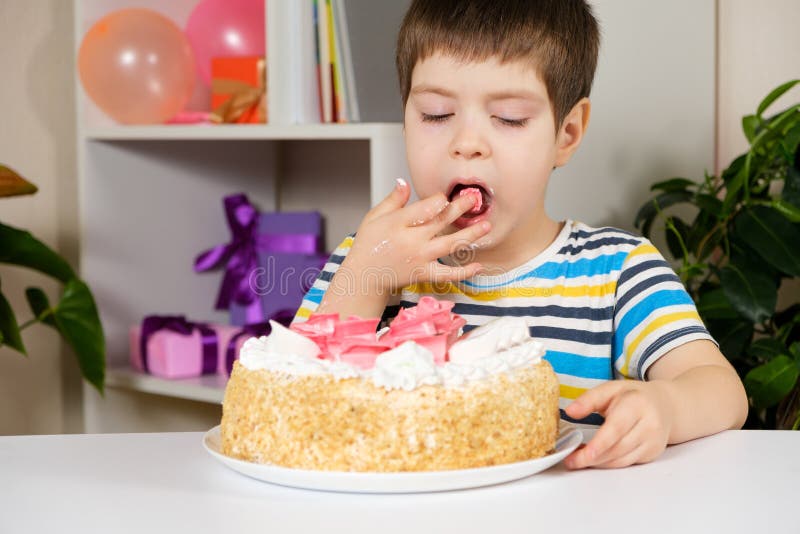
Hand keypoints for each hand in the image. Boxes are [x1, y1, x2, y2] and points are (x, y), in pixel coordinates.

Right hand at [342, 178, 491, 292]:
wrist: (365, 276)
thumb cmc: (369, 244)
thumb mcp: (374, 216)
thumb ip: (393, 200)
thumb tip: (404, 182)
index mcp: (398, 223)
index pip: (424, 208)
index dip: (438, 201)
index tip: (445, 196)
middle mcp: (411, 240)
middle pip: (441, 222)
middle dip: (460, 209)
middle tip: (475, 199)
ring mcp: (420, 258)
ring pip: (450, 245)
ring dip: (470, 235)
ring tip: (486, 226)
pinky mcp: (424, 273)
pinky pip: (448, 274)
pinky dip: (464, 272)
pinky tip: (479, 265)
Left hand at [563, 380, 674, 468]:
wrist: (665, 405)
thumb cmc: (633, 396)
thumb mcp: (610, 389)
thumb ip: (589, 399)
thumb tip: (570, 411)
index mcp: (637, 405)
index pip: (616, 428)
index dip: (599, 444)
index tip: (584, 454)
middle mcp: (649, 425)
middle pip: (618, 448)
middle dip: (591, 457)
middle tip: (569, 459)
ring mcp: (653, 442)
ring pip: (621, 459)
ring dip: (597, 462)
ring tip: (576, 459)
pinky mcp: (652, 453)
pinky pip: (626, 463)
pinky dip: (608, 463)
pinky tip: (594, 458)